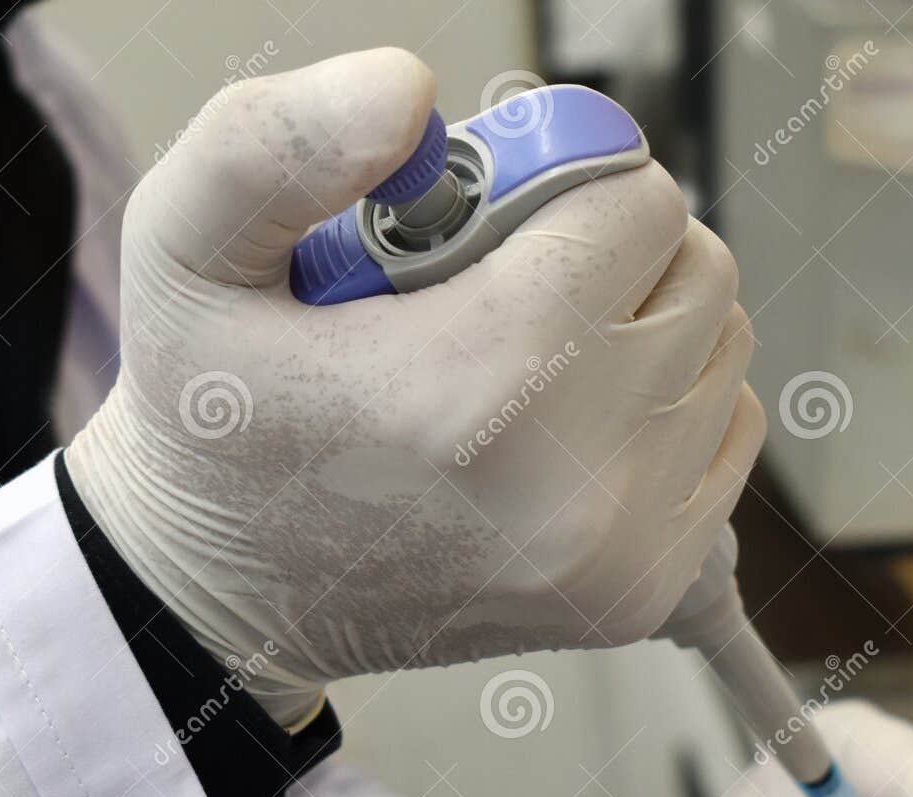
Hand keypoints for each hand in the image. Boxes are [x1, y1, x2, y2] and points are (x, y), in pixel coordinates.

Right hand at [66, 49, 762, 722]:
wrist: (236, 595)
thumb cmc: (216, 423)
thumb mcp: (182, 256)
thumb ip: (274, 146)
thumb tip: (407, 87)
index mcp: (479, 388)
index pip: (637, 204)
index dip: (568, 181)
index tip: (494, 215)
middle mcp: (580, 486)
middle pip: (698, 271)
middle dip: (615, 250)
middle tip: (510, 280)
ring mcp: (627, 552)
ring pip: (725, 349)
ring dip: (650, 323)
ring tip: (533, 353)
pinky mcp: (648, 590)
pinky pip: (730, 435)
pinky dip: (673, 406)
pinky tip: (571, 422)